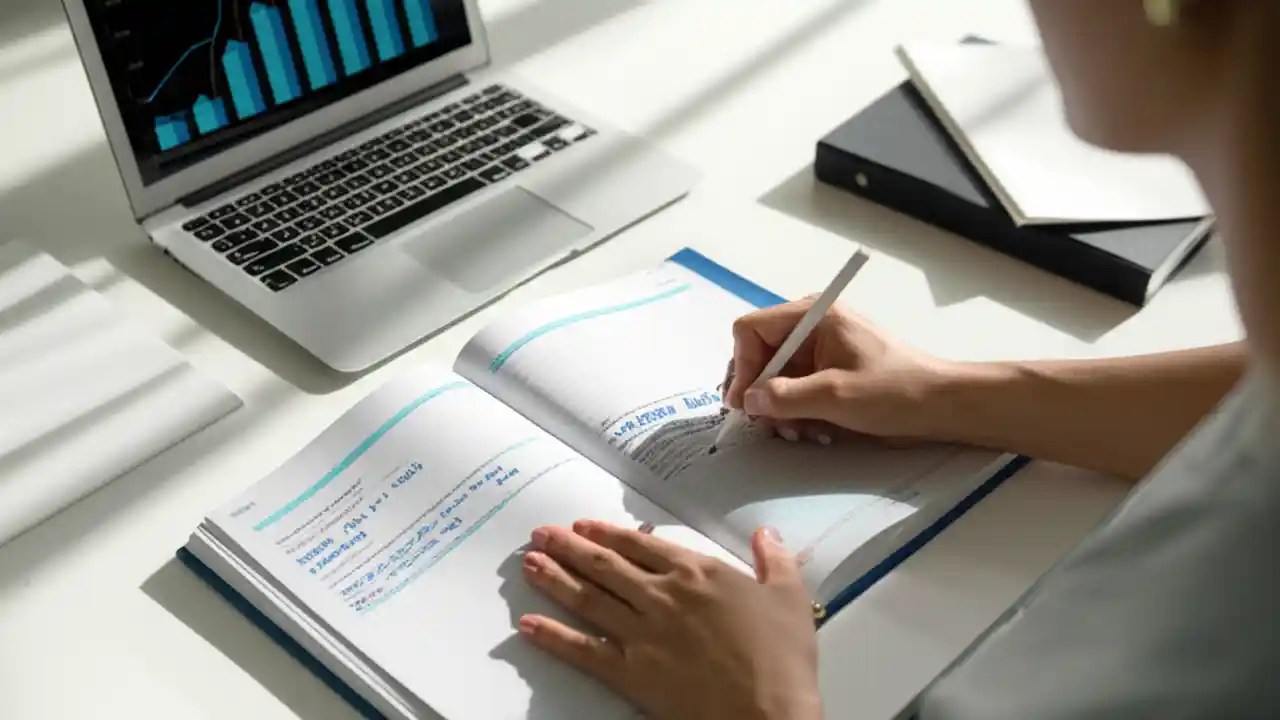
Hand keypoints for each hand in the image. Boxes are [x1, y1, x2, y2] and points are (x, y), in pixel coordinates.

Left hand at [519, 521, 821, 719]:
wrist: (768, 713)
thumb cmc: (782, 659)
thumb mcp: (789, 597)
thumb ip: (775, 560)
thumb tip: (767, 535)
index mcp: (697, 573)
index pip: (641, 545)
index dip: (608, 533)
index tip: (582, 525)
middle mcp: (662, 596)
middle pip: (605, 564)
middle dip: (569, 547)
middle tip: (541, 534)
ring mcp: (642, 633)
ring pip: (587, 598)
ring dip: (554, 579)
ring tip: (529, 563)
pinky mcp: (630, 672)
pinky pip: (582, 650)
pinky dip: (552, 637)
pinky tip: (528, 625)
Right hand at [725, 298, 953, 443]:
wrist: (942, 406)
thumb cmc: (894, 391)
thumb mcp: (834, 396)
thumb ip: (784, 396)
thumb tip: (748, 400)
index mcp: (813, 316)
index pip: (752, 330)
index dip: (743, 366)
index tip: (745, 403)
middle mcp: (812, 328)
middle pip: (761, 355)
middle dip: (762, 393)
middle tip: (770, 425)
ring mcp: (821, 352)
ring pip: (776, 379)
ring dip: (781, 409)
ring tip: (798, 433)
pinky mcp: (830, 374)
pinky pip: (796, 391)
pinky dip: (798, 413)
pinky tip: (815, 431)